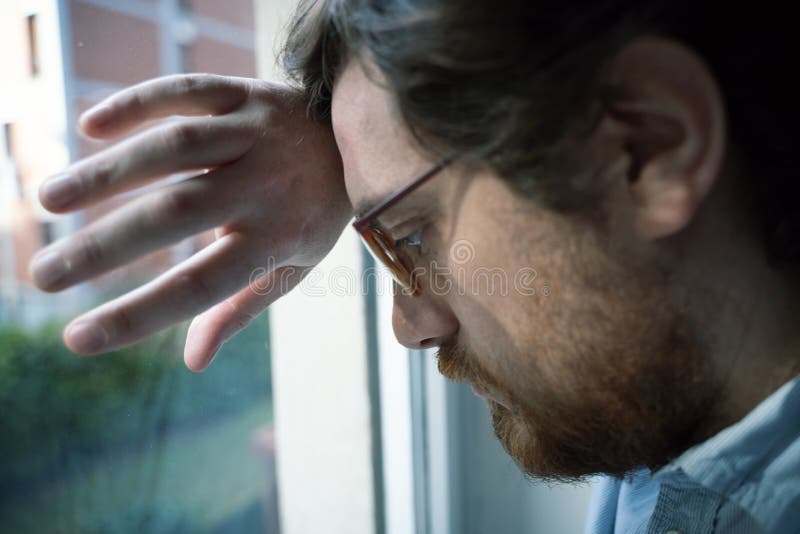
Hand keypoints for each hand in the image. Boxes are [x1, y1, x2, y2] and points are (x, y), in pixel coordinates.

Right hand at [30, 74, 350, 370]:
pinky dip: (137, 104)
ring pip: (175, 147)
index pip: (203, 286)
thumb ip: (242, 308)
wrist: (359, 138)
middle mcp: (267, 184)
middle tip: (42, 276)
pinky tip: (90, 126)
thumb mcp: (293, 267)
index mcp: (278, 237)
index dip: (139, 315)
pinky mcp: (245, 93)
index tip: (77, 340)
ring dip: (107, 173)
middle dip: (104, 246)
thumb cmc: (316, 212)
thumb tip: (193, 361)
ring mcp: (256, 133)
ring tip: (49, 201)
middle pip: (177, 214)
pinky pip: (187, 91)